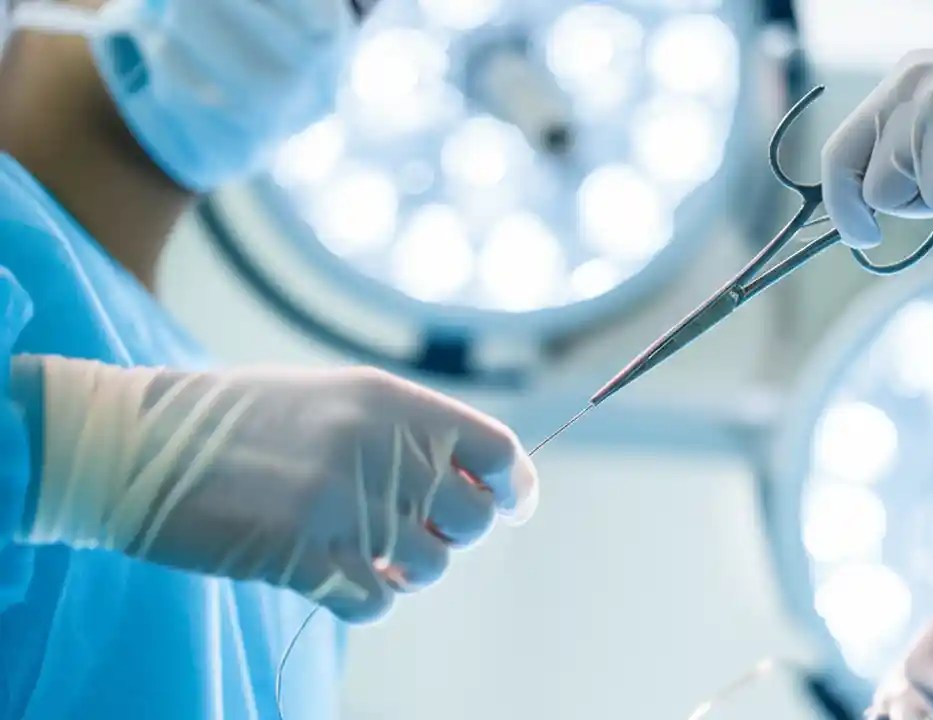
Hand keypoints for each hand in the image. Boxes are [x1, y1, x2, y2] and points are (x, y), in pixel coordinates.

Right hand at [15, 358, 537, 622]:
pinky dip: (363, 598)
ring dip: (404, 570)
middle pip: (471, 520)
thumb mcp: (334, 399)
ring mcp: (341, 501)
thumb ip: (406, 434)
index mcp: (391, 400)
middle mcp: (379, 446)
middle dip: (450, 536)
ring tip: (362, 551)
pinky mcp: (301, 554)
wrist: (136, 440)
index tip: (509, 506)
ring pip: (428, 567)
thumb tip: (481, 486)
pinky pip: (374, 601)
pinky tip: (331, 573)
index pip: (495, 451)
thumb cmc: (237, 421)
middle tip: (408, 531)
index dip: (512, 487)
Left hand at [821, 49, 932, 247]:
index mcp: (908, 77)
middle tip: (868, 237)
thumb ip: (914, 143)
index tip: (854, 228)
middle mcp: (911, 87)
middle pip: (853, 174)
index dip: (837, 195)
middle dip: (860, 212)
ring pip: (894, 194)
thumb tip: (869, 197)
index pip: (842, 144)